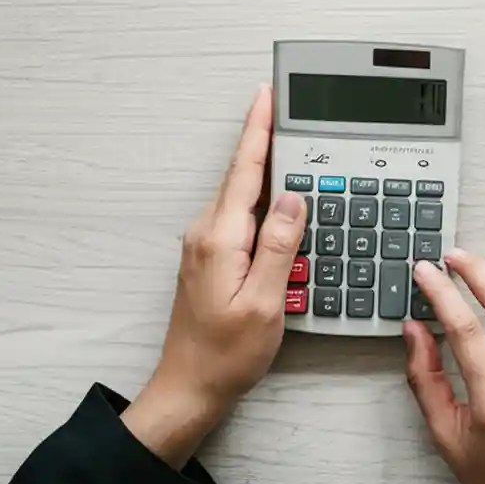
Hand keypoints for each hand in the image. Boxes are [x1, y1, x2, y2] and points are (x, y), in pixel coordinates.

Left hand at [122, 85, 306, 466]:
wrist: (189, 387)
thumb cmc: (225, 355)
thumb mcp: (264, 303)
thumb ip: (279, 247)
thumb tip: (292, 198)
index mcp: (219, 238)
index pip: (244, 171)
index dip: (258, 130)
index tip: (266, 95)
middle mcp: (206, 234)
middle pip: (243, 176)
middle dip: (267, 143)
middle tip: (291, 112)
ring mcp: (205, 246)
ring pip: (243, 198)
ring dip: (268, 175)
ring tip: (296, 154)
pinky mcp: (210, 259)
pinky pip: (241, 219)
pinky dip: (264, 205)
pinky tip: (282, 207)